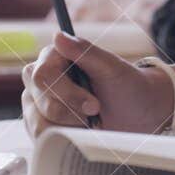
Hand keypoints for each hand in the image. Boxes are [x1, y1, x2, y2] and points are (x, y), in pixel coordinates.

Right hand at [21, 32, 172, 137]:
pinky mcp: (40, 124)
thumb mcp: (112, 67)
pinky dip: (64, 138)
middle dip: (73, 113)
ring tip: (90, 121)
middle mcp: (40, 79)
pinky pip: (41, 138)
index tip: (94, 106)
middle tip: (97, 112)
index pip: (43, 76)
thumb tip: (58, 36)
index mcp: (54, 57)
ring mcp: (37, 103)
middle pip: (41, 102)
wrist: (137, 113)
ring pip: (39, 123)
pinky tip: (81, 130)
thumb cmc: (127, 86)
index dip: (68, 94)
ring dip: (70, 127)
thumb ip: (86, 51)